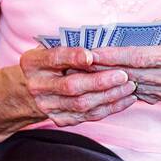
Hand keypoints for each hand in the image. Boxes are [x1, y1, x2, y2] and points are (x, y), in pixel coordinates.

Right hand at [17, 45, 136, 125]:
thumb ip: (71, 45)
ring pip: (82, 104)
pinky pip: (88, 116)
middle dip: (100, 81)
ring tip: (129, 87)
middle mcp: (37, 86)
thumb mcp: (51, 48)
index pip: (54, 58)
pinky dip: (110, 108)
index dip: (73, 57)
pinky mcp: (60, 119)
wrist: (31, 91)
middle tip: (123, 75)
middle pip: (71, 86)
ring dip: (109, 96)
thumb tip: (103, 41)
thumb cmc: (50, 63)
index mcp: (33, 63)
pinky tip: (125, 99)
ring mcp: (47, 106)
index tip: (92, 56)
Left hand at [85, 17, 160, 103]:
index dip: (113, 55)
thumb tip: (118, 31)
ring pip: (126, 84)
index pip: (138, 56)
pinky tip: (98, 77)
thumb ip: (150, 27)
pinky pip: (131, 90)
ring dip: (103, 78)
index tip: (91, 52)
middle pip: (128, 73)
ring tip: (82, 69)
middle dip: (101, 67)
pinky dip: (114, 84)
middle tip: (77, 61)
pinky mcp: (159, 97)